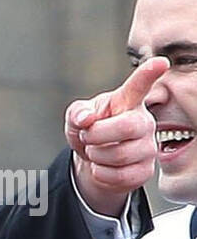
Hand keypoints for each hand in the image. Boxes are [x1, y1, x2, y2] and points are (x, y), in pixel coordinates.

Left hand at [64, 56, 167, 211]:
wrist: (91, 161)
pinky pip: (120, 176)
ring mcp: (148, 147)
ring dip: (96, 156)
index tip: (160, 62)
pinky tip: (102, 167)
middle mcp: (143, 122)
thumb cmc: (90, 132)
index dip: (149, 74)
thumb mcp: (77, 118)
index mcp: (127, 102)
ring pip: (120, 155)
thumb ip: (78, 112)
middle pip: (127, 127)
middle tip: (88, 137)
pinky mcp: (145, 170)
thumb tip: (86, 119)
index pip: (140, 85)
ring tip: (95, 151)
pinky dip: (101, 174)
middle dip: (97, 135)